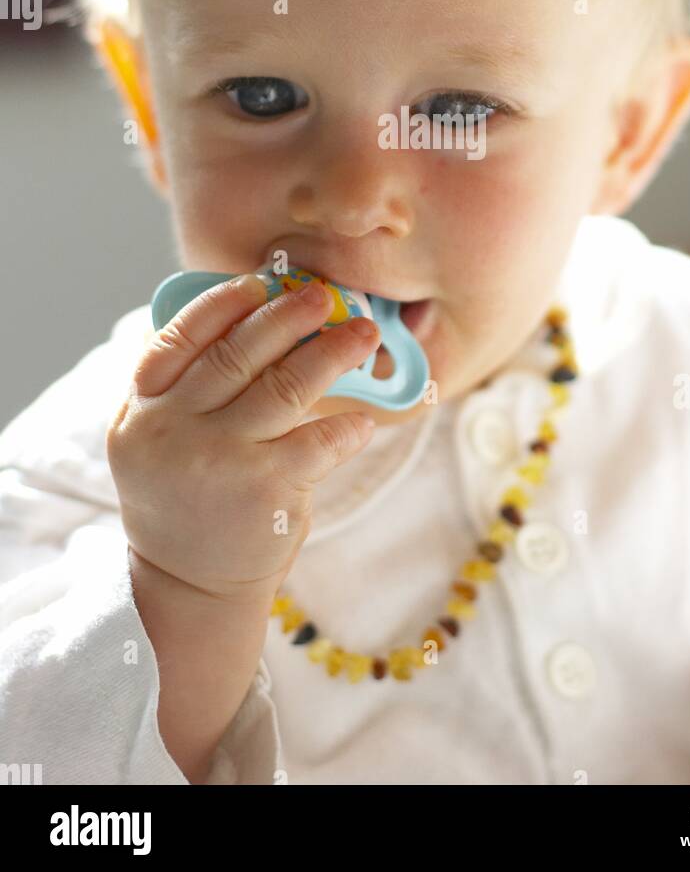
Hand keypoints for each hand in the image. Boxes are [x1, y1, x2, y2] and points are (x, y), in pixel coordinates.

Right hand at [107, 273, 380, 603]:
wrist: (189, 587)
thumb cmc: (185, 499)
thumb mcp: (156, 442)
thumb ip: (182, 387)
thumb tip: (247, 316)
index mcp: (143, 412)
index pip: (179, 339)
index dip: (221, 304)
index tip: (258, 283)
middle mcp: (174, 432)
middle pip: (238, 353)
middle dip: (288, 316)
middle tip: (324, 296)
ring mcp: (221, 459)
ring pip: (287, 385)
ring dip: (333, 353)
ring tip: (364, 333)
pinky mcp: (267, 489)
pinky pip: (321, 439)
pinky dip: (349, 425)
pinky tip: (365, 418)